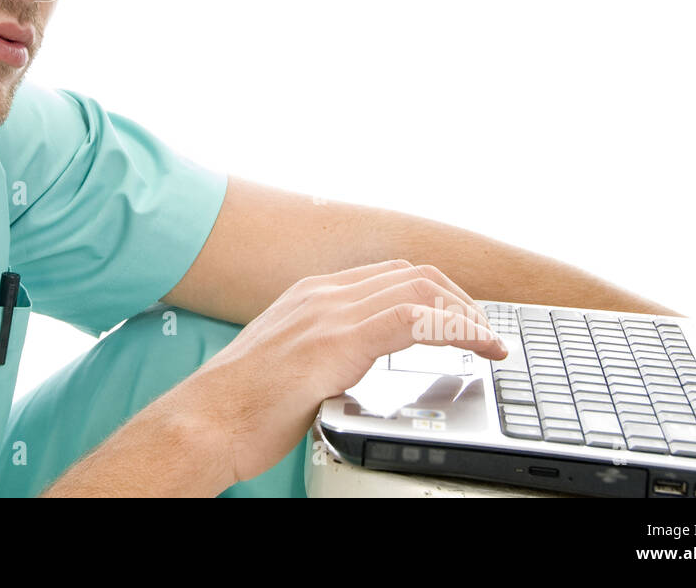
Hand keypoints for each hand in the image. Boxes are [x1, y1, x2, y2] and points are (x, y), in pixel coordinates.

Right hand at [176, 258, 507, 487]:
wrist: (204, 421)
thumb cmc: (238, 406)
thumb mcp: (289, 363)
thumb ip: (323, 351)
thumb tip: (348, 367)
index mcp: (311, 294)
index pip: (391, 276)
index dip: (436, 295)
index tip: (461, 323)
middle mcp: (323, 293)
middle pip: (413, 274)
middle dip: (460, 300)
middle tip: (485, 334)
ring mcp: (329, 313)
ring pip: (420, 288)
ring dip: (467, 313)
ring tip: (490, 342)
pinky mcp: (337, 341)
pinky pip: (415, 319)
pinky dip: (457, 328)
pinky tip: (479, 347)